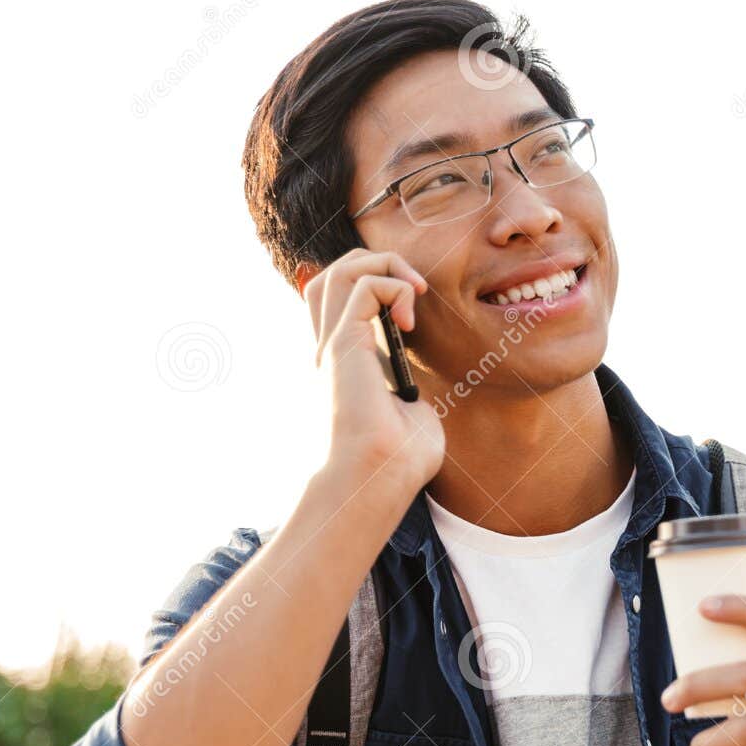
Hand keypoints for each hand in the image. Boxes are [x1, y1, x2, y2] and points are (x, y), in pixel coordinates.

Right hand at [302, 248, 444, 495]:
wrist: (379, 480)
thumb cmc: (397, 463)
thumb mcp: (410, 419)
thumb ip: (406, 396)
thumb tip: (411, 395)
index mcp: (343, 365)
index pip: (340, 304)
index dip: (374, 288)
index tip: (413, 316)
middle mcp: (330, 350)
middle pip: (331, 276)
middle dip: (377, 264)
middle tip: (415, 292)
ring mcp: (333, 345)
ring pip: (339, 269)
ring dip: (384, 266)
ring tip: (414, 292)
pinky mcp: (344, 343)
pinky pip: (364, 284)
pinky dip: (393, 286)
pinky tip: (410, 320)